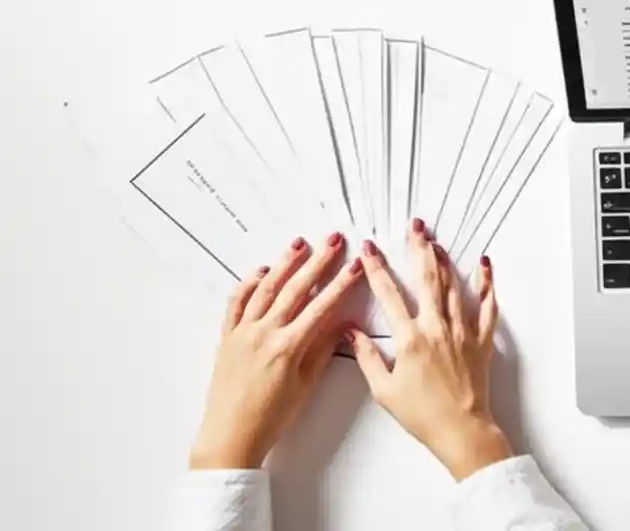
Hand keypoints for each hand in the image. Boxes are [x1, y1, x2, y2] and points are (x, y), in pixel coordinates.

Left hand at [189, 232, 363, 469]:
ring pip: (265, 289)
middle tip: (333, 241)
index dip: (341, 284)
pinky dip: (248, 284)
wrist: (231, 435)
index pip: (321, 306)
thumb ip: (322, 349)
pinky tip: (261, 271)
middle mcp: (264, 333)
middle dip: (317, 262)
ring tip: (300, 244)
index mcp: (288, 347)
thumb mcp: (306, 385)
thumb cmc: (271, 418)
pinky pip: (236, 303)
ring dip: (285, 264)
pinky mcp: (226, 338)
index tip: (355, 265)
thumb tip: (342, 324)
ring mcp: (243, 333)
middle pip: (295, 289)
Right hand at [348, 221, 511, 480]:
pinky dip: (486, 285)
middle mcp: (437, 329)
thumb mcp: (384, 390)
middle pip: (427, 280)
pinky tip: (483, 265)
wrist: (461, 430)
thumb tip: (353, 334)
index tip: (370, 249)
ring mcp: (462, 332)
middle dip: (419, 249)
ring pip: (454, 287)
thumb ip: (368, 358)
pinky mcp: (481, 341)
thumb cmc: (422, 415)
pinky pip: (487, 307)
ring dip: (445, 261)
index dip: (377, 269)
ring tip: (436, 241)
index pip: (389, 295)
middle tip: (415, 227)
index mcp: (410, 340)